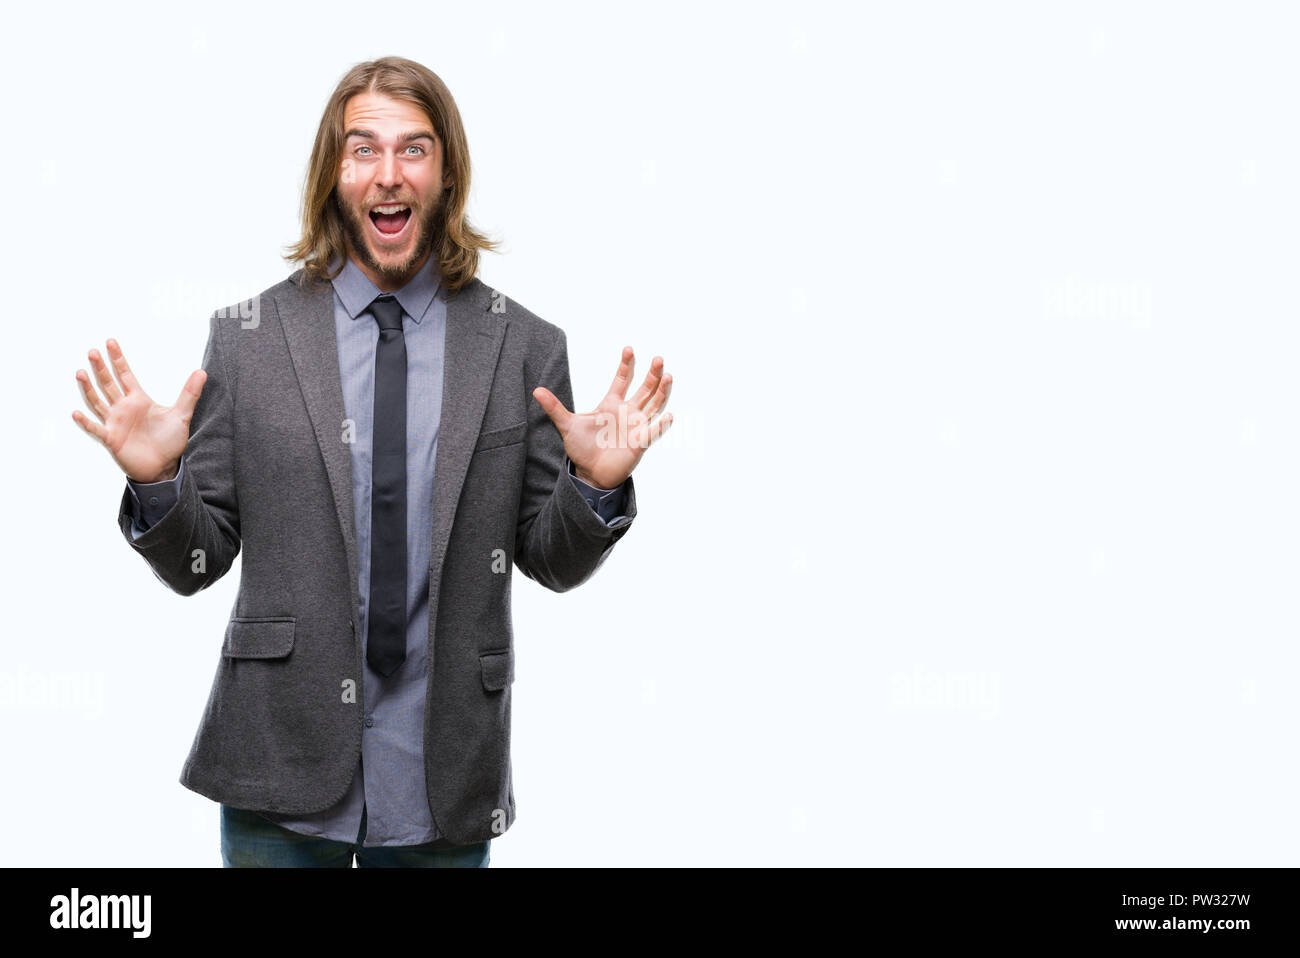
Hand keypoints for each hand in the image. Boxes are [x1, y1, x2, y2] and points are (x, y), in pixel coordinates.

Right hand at [71, 338, 206, 483]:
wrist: (163, 466)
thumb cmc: (169, 441)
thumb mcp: (182, 415)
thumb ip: (190, 393)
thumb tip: (202, 372)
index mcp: (138, 400)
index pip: (125, 375)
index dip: (118, 359)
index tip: (110, 342)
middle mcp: (123, 408)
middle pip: (108, 384)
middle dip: (101, 368)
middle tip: (93, 351)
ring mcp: (115, 423)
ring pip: (97, 402)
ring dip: (89, 388)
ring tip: (80, 372)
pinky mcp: (111, 439)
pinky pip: (96, 429)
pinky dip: (86, 422)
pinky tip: (76, 413)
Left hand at [532, 346, 672, 488]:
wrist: (590, 472)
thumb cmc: (582, 448)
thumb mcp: (567, 425)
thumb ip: (554, 408)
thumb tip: (536, 390)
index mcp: (611, 404)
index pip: (622, 379)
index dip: (626, 364)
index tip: (629, 349)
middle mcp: (627, 412)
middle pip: (644, 388)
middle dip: (652, 374)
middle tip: (658, 359)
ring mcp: (636, 426)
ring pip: (653, 404)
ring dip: (661, 391)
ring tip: (668, 376)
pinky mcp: (640, 442)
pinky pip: (653, 431)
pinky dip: (661, 424)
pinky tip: (669, 415)